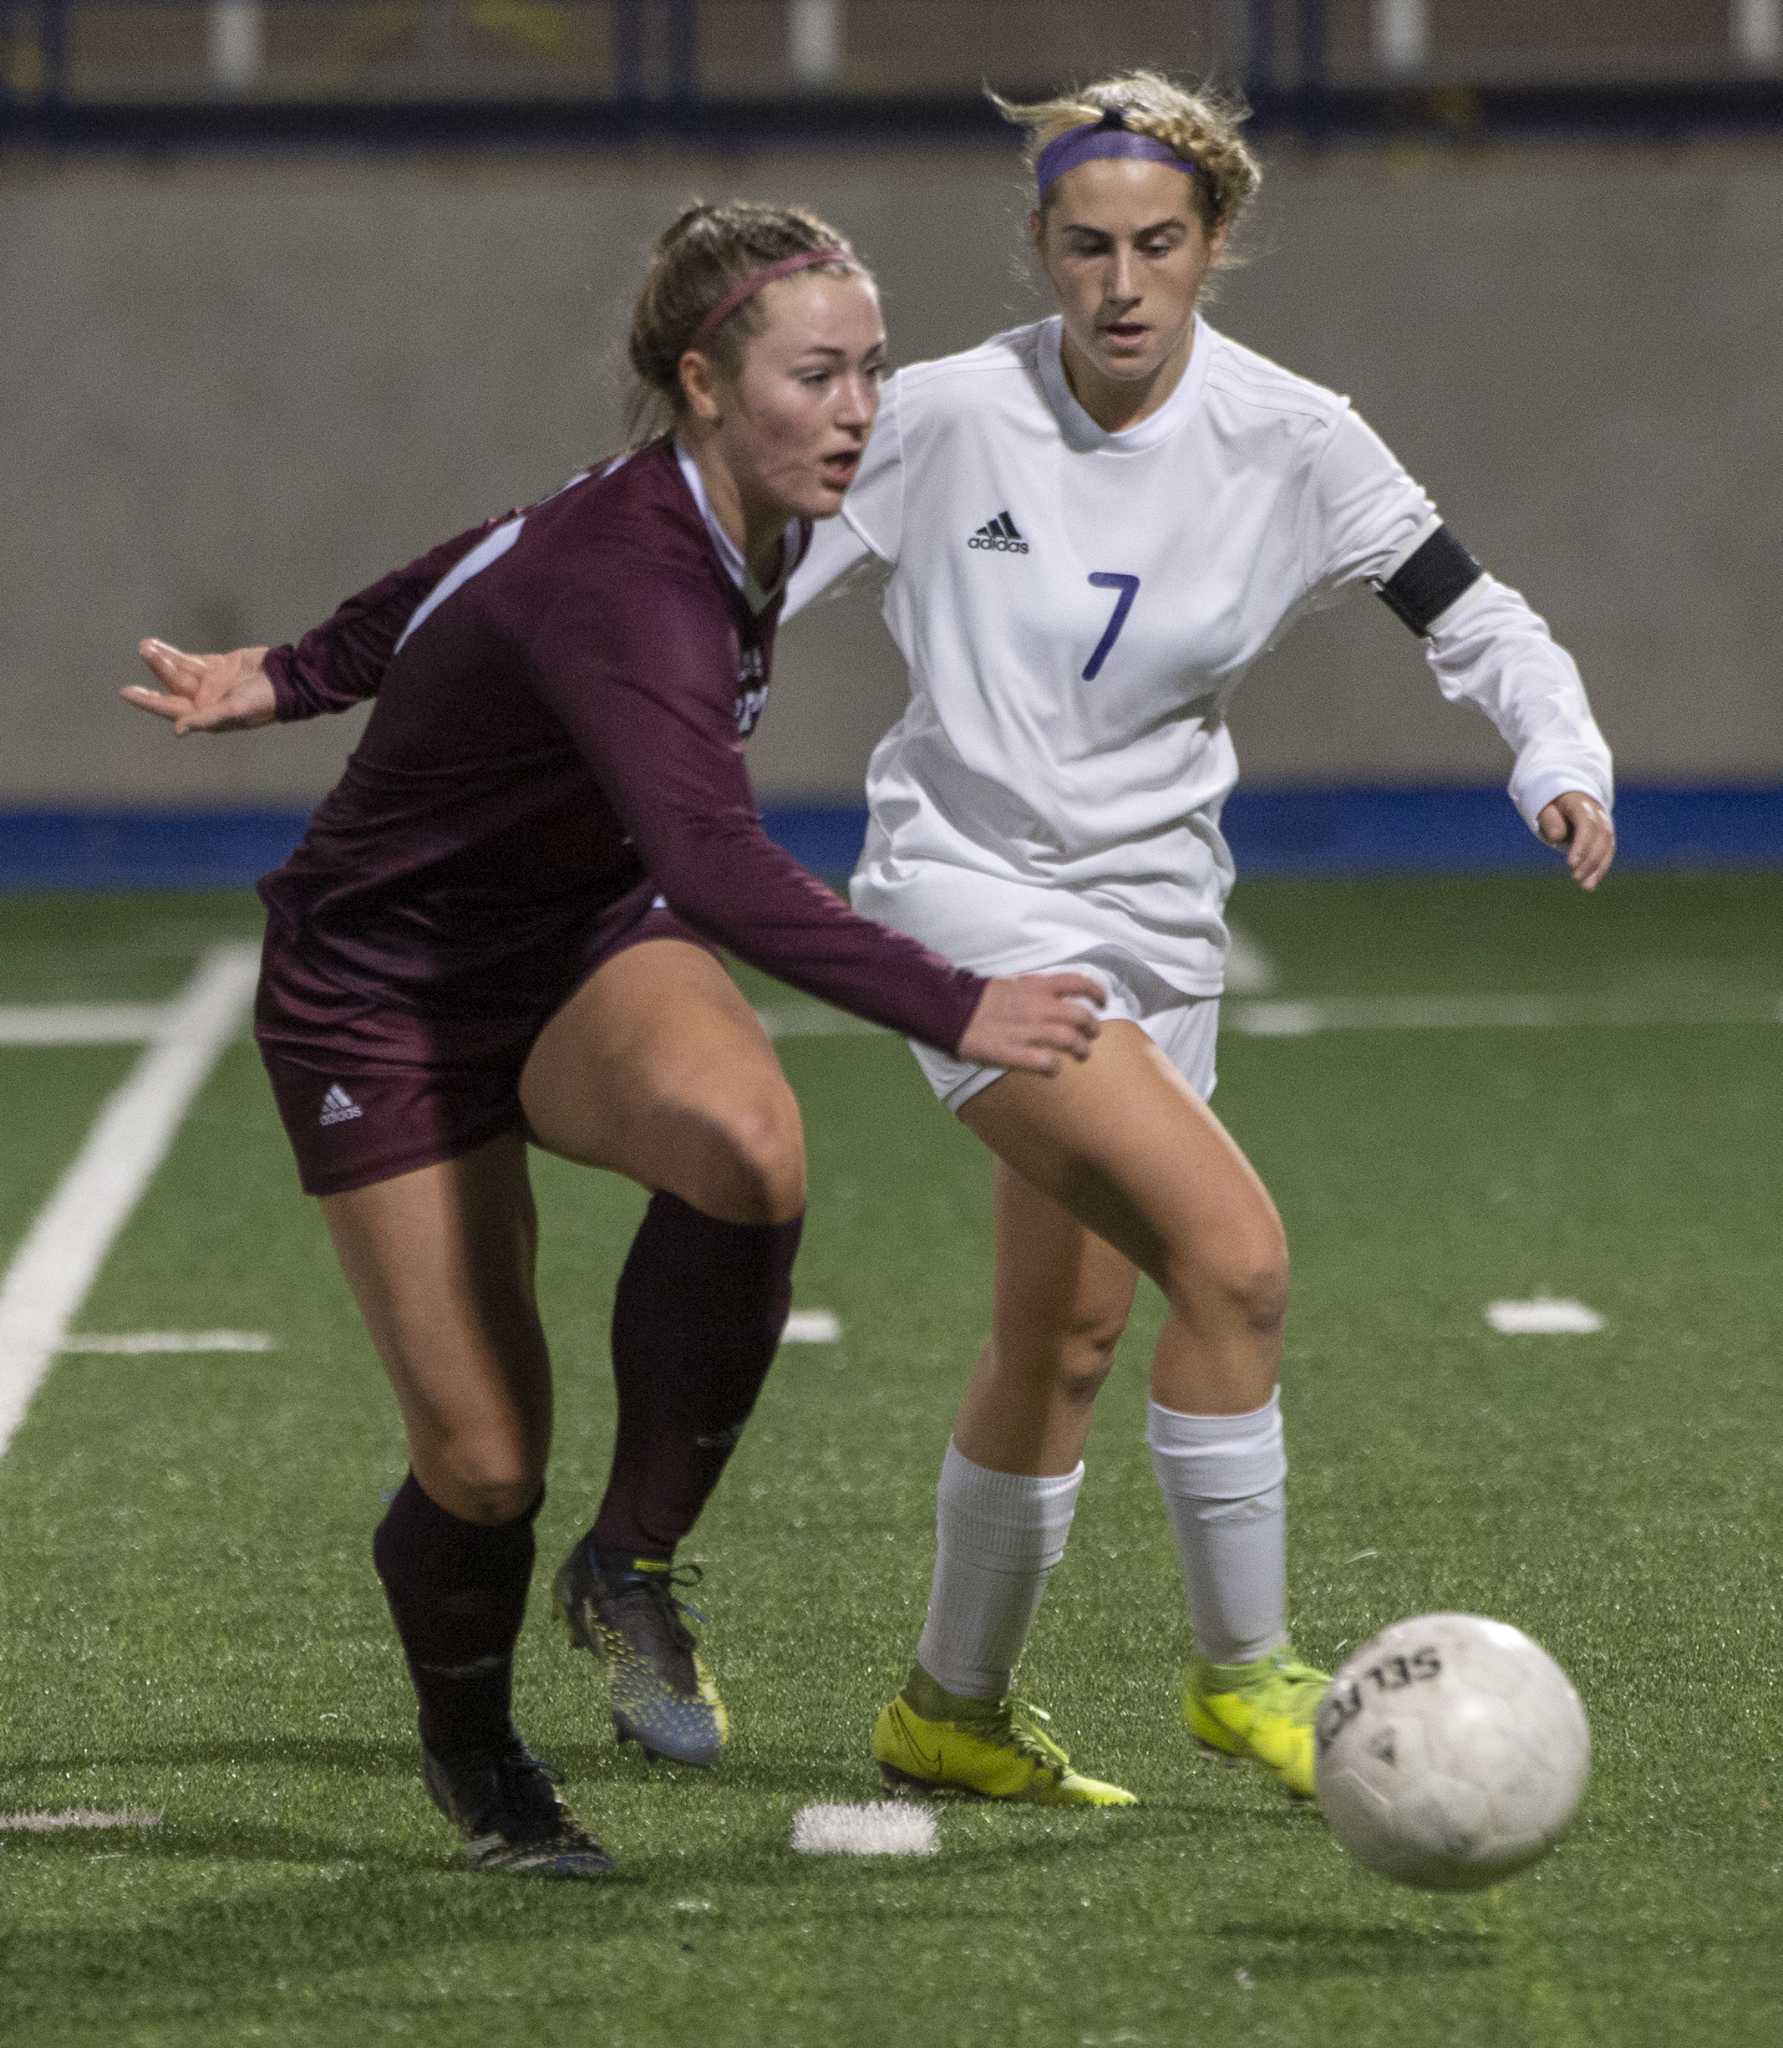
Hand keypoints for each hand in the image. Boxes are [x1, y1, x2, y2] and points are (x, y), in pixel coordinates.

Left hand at [121, 639, 276, 734]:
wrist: (290, 679)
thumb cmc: (265, 700)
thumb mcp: (235, 710)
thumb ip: (206, 719)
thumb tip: (178, 730)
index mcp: (208, 715)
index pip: (171, 709)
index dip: (148, 701)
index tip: (125, 692)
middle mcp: (207, 700)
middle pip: (173, 687)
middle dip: (157, 671)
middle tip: (143, 652)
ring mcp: (213, 682)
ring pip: (180, 670)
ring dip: (164, 659)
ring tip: (146, 646)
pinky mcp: (221, 666)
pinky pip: (192, 660)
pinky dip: (176, 654)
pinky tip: (159, 646)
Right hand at [957, 972, 1102, 1074]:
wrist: (951, 1011)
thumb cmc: (980, 998)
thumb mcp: (1012, 983)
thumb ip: (1035, 990)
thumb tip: (1055, 996)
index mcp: (1036, 986)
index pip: (1079, 983)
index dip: (1097, 993)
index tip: (1102, 1002)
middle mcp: (1038, 1007)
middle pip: (1080, 1016)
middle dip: (1093, 1027)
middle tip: (1092, 1035)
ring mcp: (1028, 1031)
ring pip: (1069, 1040)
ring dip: (1081, 1049)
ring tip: (1081, 1054)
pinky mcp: (1014, 1053)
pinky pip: (1046, 1063)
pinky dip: (1055, 1067)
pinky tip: (1053, 1069)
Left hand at [1537, 791, 1615, 891]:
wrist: (1567, 796)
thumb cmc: (1551, 804)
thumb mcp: (1544, 808)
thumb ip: (1550, 820)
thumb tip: (1557, 836)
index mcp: (1582, 805)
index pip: (1586, 825)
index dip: (1581, 845)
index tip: (1571, 864)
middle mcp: (1598, 814)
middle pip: (1600, 838)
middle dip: (1590, 859)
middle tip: (1576, 877)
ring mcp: (1605, 825)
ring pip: (1608, 847)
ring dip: (1598, 868)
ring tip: (1586, 887)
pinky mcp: (1605, 837)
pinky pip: (1607, 854)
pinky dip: (1600, 869)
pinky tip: (1590, 884)